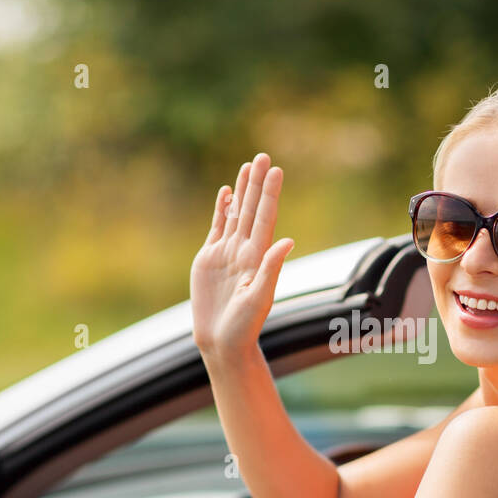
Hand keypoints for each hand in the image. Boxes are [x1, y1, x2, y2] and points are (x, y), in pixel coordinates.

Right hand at [190, 153, 294, 359]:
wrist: (221, 341)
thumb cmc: (244, 325)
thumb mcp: (259, 297)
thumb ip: (272, 268)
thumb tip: (288, 241)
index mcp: (258, 257)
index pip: (265, 217)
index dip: (270, 193)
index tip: (276, 170)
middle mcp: (244, 250)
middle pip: (252, 209)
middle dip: (257, 183)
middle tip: (263, 156)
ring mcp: (227, 253)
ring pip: (235, 214)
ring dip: (242, 191)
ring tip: (247, 167)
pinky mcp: (209, 259)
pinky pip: (217, 228)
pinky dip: (221, 210)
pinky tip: (226, 193)